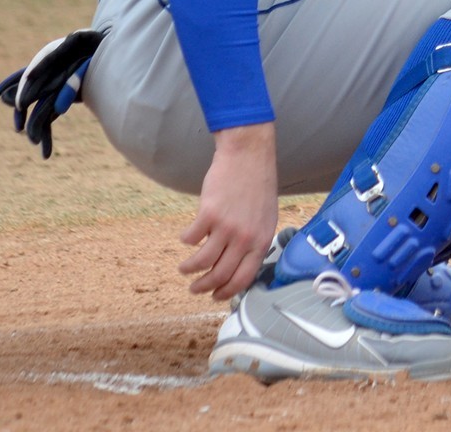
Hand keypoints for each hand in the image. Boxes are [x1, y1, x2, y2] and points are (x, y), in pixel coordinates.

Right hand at [179, 121, 277, 299]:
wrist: (248, 155)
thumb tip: (240, 264)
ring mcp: (226, 226)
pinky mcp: (209, 214)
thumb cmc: (257, 184)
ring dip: (189, 269)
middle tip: (195, 288)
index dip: (227, 291)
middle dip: (204, 287)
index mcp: (261, 240)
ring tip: (184, 268)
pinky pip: (191, 238)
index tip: (215, 296)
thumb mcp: (266, 216)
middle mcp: (245, 238)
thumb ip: (255, 240)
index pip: (243, 278)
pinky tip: (186, 238)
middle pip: (220, 275)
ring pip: (202, 262)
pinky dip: (186, 241)